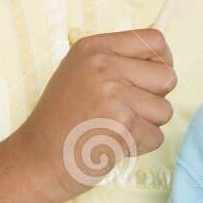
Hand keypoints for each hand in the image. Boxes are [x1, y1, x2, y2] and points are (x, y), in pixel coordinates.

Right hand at [9, 27, 176, 202]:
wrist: (34, 161)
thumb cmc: (61, 121)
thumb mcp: (80, 74)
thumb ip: (117, 62)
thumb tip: (163, 59)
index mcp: (94, 48)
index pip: (155, 41)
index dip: (162, 63)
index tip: (149, 81)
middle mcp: (103, 65)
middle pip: (167, 76)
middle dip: (155, 100)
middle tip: (125, 112)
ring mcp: (112, 94)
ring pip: (164, 110)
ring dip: (146, 126)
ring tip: (113, 128)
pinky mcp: (121, 125)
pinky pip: (156, 137)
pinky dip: (139, 147)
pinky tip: (110, 144)